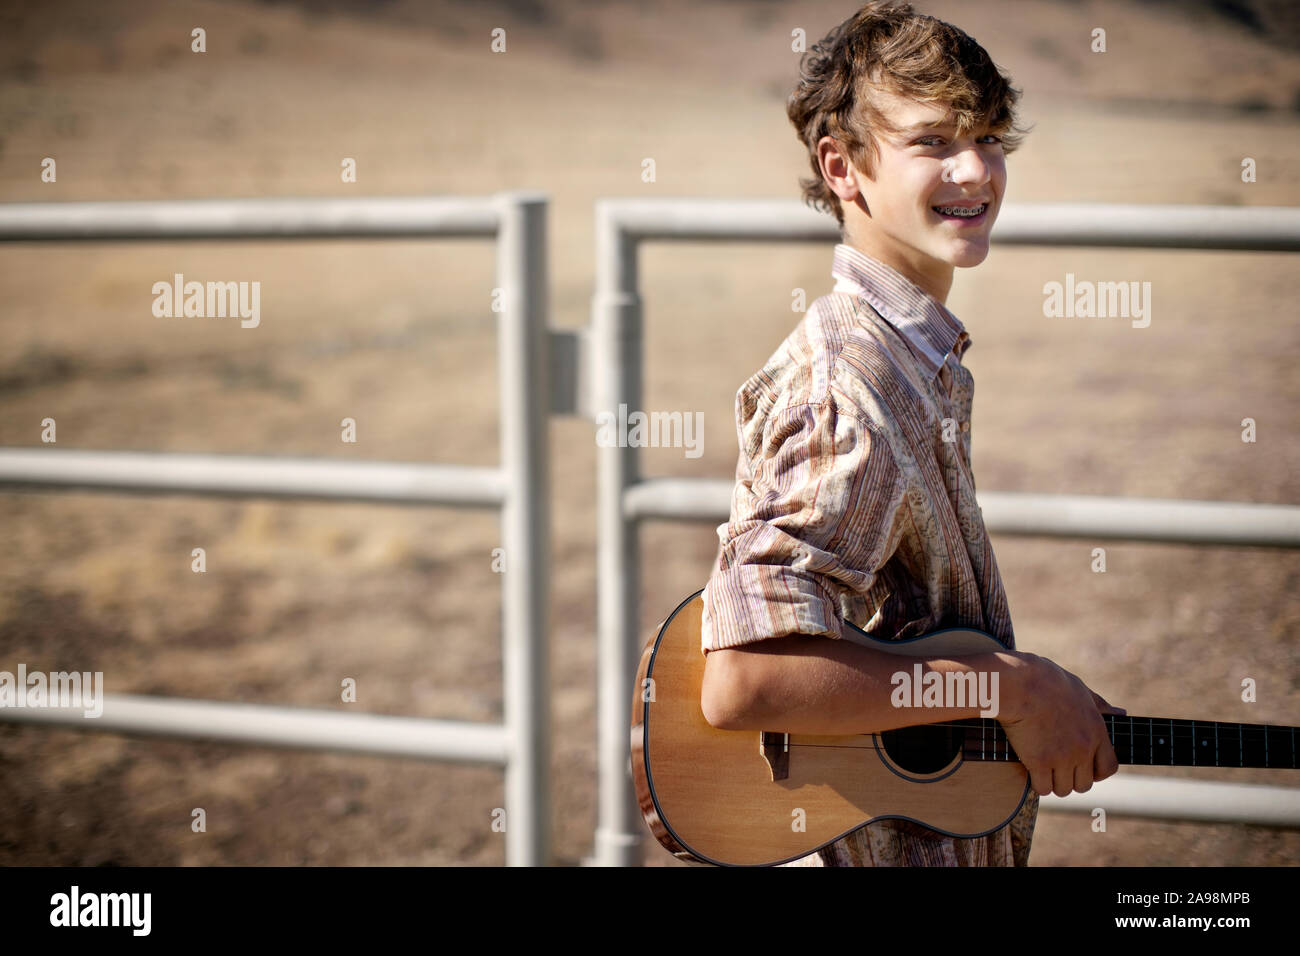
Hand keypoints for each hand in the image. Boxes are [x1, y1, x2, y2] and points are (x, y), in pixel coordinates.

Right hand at [999, 653, 1123, 797]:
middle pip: (1084, 784)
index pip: (1108, 768)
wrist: (1019, 684)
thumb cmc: (1046, 681)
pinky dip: (1036, 782)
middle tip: (1056, 767)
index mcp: (1096, 731)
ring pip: (1063, 789)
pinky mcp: (1039, 762)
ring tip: (1042, 767)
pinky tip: (1030, 768)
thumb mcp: (1080, 689)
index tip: (1081, 766)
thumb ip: (1101, 705)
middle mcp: (1083, 748)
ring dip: (1052, 782)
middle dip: (1070, 778)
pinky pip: (1043, 788)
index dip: (1095, 772)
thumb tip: (1122, 713)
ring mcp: (1061, 757)